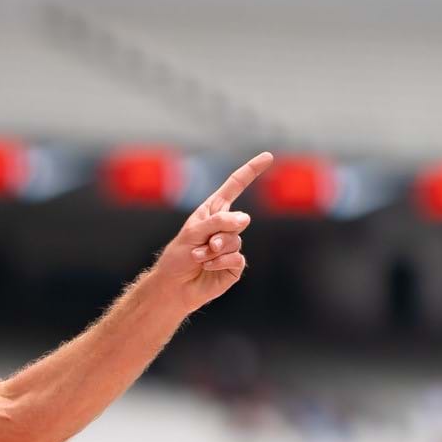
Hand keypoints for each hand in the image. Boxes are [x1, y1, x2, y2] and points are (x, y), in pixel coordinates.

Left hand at [155, 152, 271, 307]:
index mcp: (214, 211)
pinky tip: (207, 266)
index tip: (268, 156)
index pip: (236, 186)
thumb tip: (245, 219)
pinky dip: (220, 262)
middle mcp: (226, 226)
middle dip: (219, 232)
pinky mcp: (236, 265)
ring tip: (199, 257)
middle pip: (239, 219)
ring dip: (214, 250)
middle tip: (202, 243)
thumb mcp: (192, 232)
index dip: (251, 171)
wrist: (174, 285)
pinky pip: (237, 259)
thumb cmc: (178, 257)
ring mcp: (232, 245)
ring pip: (236, 241)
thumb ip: (218, 222)